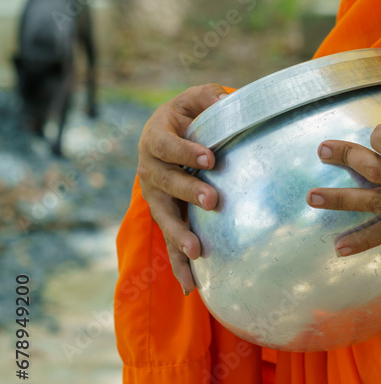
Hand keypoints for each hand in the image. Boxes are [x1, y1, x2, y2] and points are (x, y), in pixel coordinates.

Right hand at [137, 84, 226, 292]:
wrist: (168, 134)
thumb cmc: (189, 115)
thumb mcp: (197, 99)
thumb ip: (210, 97)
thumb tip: (227, 98)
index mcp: (156, 138)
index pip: (167, 145)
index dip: (185, 151)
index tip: (210, 158)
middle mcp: (150, 170)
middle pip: (165, 184)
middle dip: (188, 192)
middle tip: (214, 200)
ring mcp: (155, 196)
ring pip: (164, 217)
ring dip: (179, 235)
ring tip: (197, 251)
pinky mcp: (166, 216)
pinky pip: (169, 242)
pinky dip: (179, 265)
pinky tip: (190, 286)